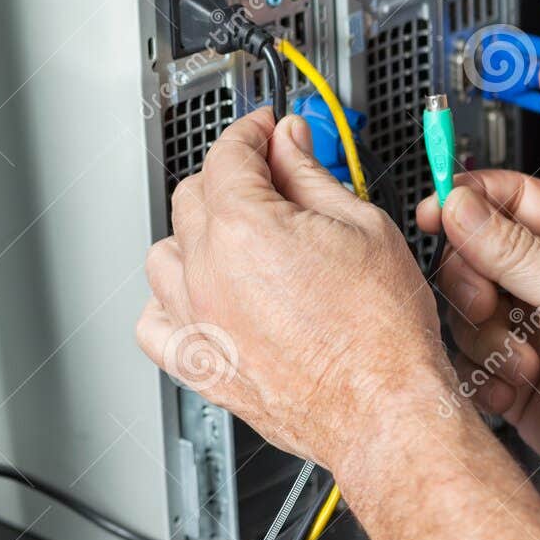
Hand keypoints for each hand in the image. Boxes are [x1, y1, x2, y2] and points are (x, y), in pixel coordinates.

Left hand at [137, 109, 448, 472]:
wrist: (386, 408)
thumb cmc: (383, 333)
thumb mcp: (363, 226)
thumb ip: (313, 176)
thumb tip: (291, 143)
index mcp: (244, 227)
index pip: (228, 153)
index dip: (252, 131)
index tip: (268, 131)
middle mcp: (207, 272)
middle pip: (192, 197)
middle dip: (230, 176)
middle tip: (272, 178)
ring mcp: (197, 321)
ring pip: (165, 255)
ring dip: (194, 235)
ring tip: (237, 238)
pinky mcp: (201, 366)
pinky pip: (154, 324)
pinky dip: (169, 301)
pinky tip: (200, 295)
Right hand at [417, 171, 539, 505]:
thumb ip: (513, 250)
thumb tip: (462, 206)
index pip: (508, 198)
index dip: (465, 200)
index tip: (433, 213)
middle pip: (473, 255)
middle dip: (472, 284)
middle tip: (489, 306)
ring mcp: (529, 327)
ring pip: (464, 311)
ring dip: (486, 340)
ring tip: (525, 362)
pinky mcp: (513, 373)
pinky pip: (469, 362)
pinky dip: (486, 378)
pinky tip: (518, 389)